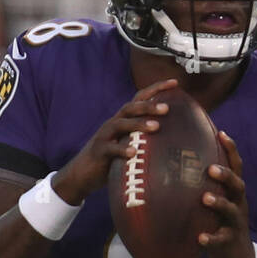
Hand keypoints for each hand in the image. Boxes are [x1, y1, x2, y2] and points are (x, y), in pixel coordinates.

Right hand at [52, 78, 178, 204]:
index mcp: (122, 120)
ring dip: (139, 124)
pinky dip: (122, 149)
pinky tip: (134, 152)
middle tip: (166, 108)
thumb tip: (172, 140)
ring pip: (121, 124)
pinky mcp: (99, 151)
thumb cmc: (110, 160)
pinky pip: (111, 148)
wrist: (81, 174)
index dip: (156, 88)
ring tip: (155, 127)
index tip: (174, 82)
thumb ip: (143, 139)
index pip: (139, 98)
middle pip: (130, 107)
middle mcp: (113, 124)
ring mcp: (105, 136)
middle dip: (148, 105)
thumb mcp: (128, 145)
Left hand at [197, 130, 254, 257]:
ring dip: (219, 203)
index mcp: (234, 192)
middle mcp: (238, 203)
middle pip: (237, 184)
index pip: (236, 167)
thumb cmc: (220, 223)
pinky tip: (200, 238)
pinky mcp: (230, 241)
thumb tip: (176, 167)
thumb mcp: (216, 204)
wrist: (237, 256)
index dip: (231, 150)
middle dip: (226, 175)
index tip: (221, 133)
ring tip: (205, 198)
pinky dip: (210, 238)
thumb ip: (204, 187)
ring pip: (232, 210)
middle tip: (210, 168)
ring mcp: (236, 222)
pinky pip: (221, 239)